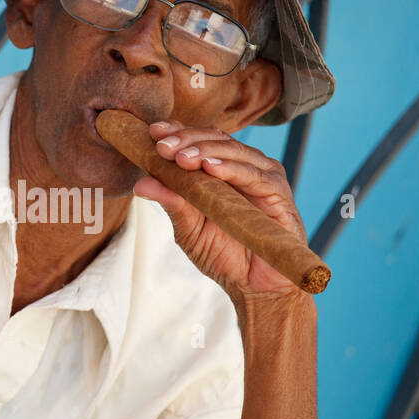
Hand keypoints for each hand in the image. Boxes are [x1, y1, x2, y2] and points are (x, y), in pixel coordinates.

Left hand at [134, 119, 310, 304]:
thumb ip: (170, 203)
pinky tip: (211, 168)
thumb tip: (140, 184)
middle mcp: (242, 166)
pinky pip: (254, 175)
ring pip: (234, 151)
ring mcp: (262, 176)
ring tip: (182, 158)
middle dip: (186, 140)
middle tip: (163, 147)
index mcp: (220, 168)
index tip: (153, 133)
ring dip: (205, 151)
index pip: (198, 139)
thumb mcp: (189, 229)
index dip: (177, 132)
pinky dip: (231, 169)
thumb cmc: (223, 255)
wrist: (255, 287)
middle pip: (215, 138)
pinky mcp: (278, 192)